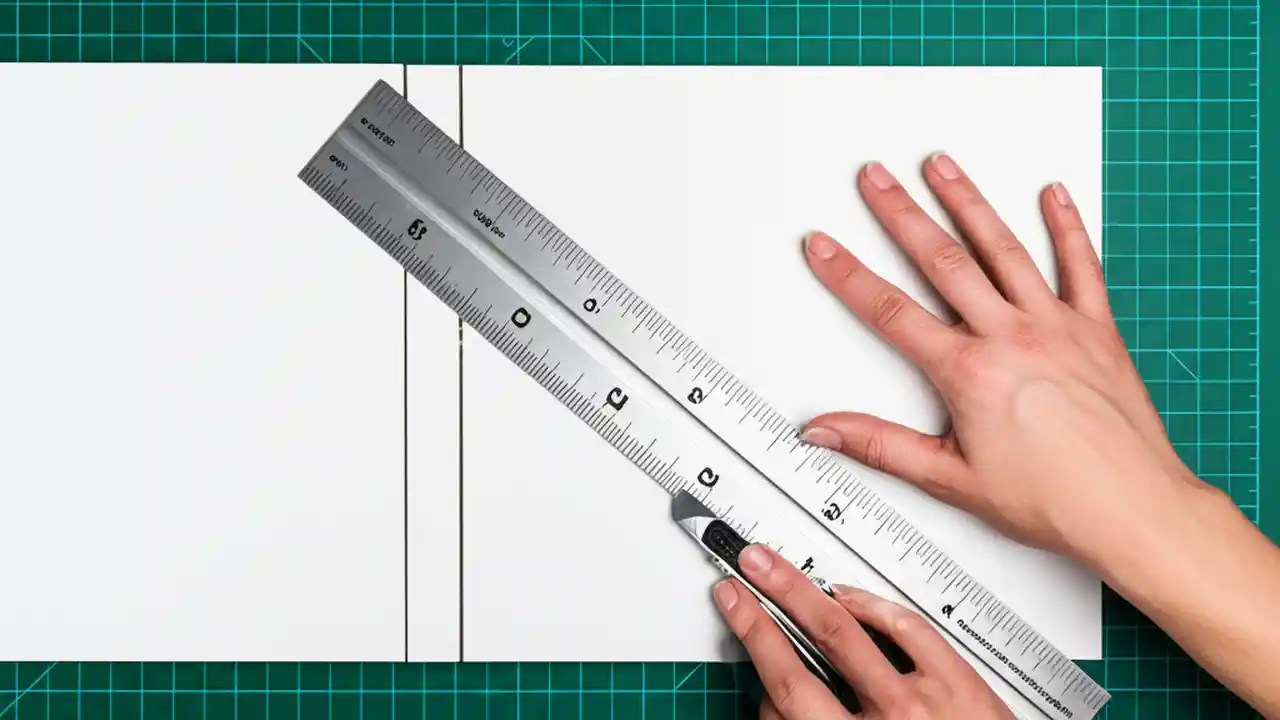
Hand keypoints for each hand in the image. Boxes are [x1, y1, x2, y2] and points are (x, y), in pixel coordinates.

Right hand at [714, 543, 1011, 718]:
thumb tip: (776, 705)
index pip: (785, 687)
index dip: (754, 637)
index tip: (736, 606)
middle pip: (811, 645)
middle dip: (770, 600)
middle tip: (749, 569)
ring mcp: (922, 700)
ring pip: (851, 630)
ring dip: (807, 591)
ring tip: (784, 568)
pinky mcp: (959, 684)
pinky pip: (910, 630)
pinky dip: (876, 606)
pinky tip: (851, 594)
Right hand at [796, 154, 1219, 559]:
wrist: (1133, 509)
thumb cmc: (1053, 500)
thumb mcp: (950, 479)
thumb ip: (880, 447)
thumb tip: (827, 432)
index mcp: (969, 373)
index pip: (891, 312)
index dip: (847, 275)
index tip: (823, 246)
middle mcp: (1011, 337)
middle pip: (943, 261)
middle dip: (901, 213)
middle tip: (875, 177)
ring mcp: (1056, 326)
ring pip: (1004, 249)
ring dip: (968, 201)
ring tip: (941, 165)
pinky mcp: (1097, 330)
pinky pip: (1082, 266)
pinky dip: (1068, 227)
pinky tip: (1053, 195)